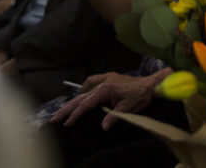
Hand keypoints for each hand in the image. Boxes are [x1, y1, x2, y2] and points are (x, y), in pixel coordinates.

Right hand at [50, 71, 165, 129]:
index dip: (75, 114)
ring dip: (74, 99)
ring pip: (84, 90)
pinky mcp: (108, 79)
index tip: (66, 122)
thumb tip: (103, 126)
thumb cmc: (140, 95)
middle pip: (80, 97)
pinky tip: (82, 95)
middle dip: (67, 108)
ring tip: (64, 110)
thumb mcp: (127, 108)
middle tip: (55, 117)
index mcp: (105, 89)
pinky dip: (84, 90)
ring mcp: (105, 79)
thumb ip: (114, 116)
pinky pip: (91, 83)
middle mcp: (103, 82)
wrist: (150, 84)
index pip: (86, 104)